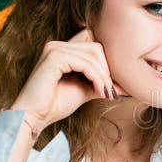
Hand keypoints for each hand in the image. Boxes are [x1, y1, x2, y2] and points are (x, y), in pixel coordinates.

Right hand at [10, 28, 127, 132]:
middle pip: (97, 47)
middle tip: (111, 90)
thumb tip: (127, 86)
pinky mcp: (54, 58)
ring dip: (104, 76)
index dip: (106, 61)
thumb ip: (101, 82)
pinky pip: (85, 63)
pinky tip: (99, 91)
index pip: (94, 43)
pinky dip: (97, 77)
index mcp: (63, 49)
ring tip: (106, 93)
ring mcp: (54, 49)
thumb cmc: (56, 104)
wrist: (35, 117)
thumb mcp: (85, 89)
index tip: (112, 84)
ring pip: (94, 54)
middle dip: (107, 69)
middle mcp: (57, 45)